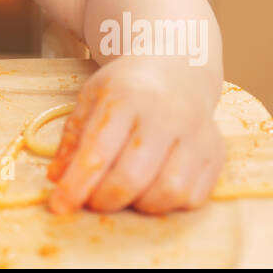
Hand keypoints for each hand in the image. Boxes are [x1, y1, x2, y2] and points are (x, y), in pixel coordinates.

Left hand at [47, 55, 223, 214]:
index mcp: (126, 97)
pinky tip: (154, 188)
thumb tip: (56, 178)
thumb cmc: (128, 87)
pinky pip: (194, 196)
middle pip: (133, 176)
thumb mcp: (91, 99)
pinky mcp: (216, 152)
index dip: (76, 185)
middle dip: (106, 199)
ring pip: (169, 191)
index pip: (97, 151)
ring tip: (127, 192)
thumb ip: (73, 139)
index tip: (59, 206)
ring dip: (141, 204)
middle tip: (93, 201)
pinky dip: (170, 203)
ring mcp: (196, 134)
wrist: (177, 65)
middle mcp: (166, 114)